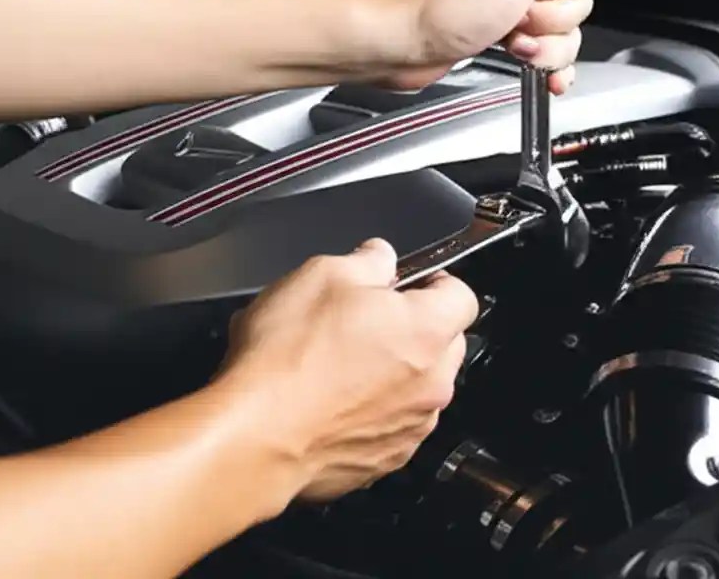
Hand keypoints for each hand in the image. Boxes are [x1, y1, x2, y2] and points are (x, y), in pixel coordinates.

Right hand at [212, 239, 477, 502]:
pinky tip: (330, 404)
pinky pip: (392, 426)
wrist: (256, 439)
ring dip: (393, 374)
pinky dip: (372, 413)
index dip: (434, 283)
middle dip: (414, 328)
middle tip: (363, 321)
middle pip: (445, 343)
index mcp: (429, 329)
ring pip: (418, 387)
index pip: (462, 295)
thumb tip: (380, 259)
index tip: (405, 283)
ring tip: (338, 367)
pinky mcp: (387, 460)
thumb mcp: (323, 275)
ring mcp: (413, 426)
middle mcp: (434, 383)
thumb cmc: (288, 358)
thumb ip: (367, 261)